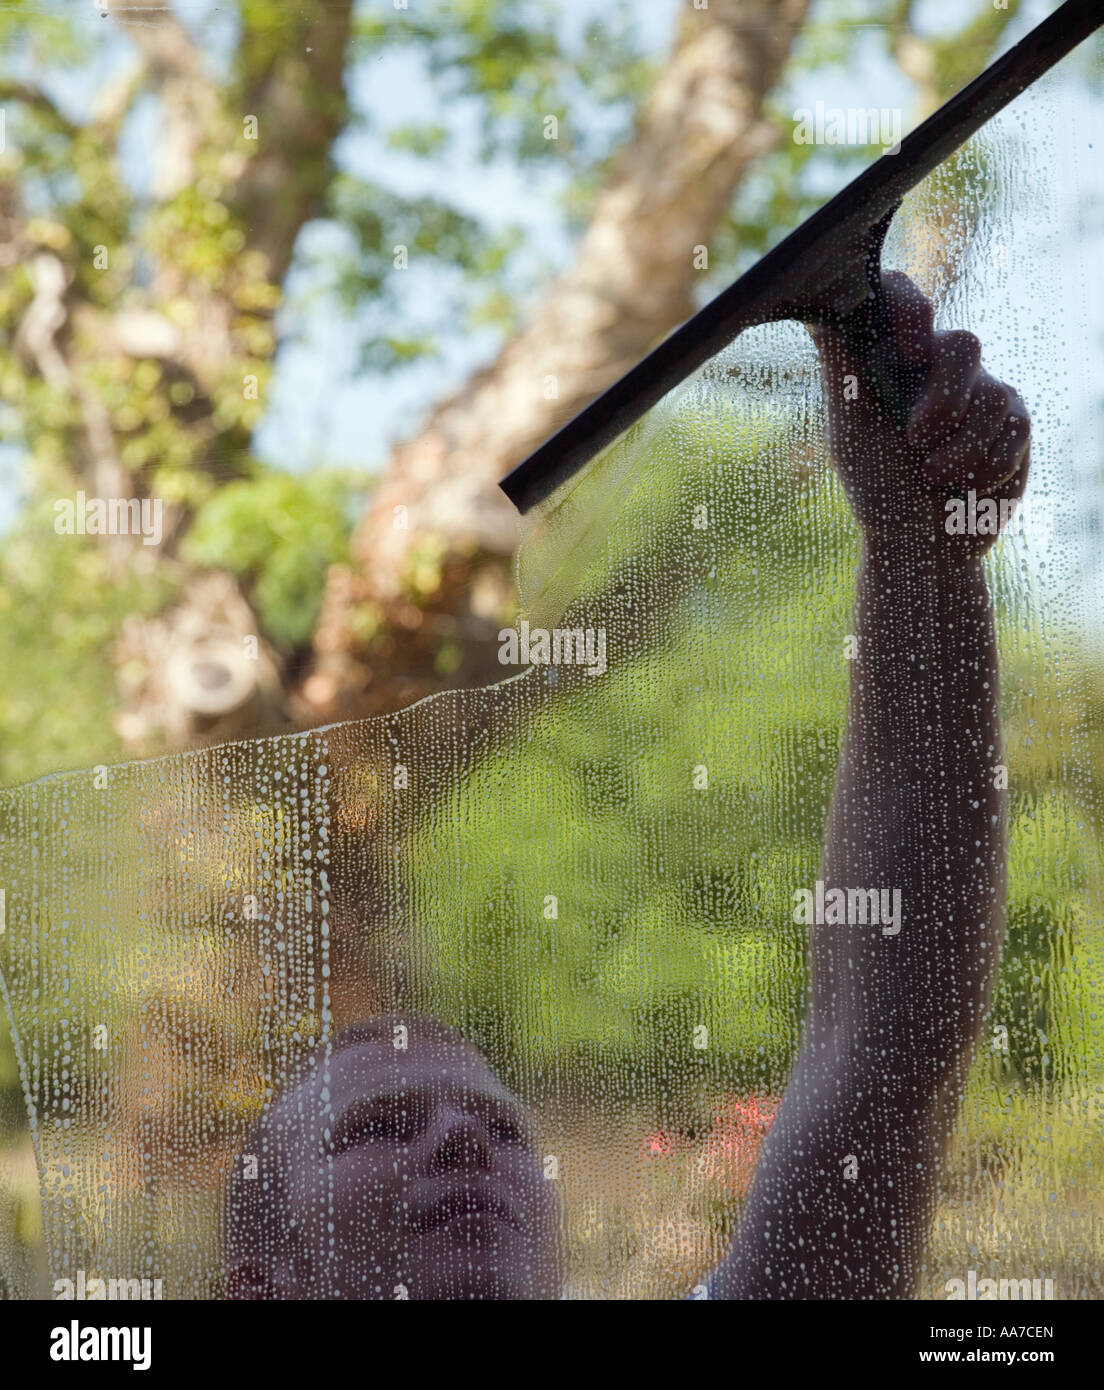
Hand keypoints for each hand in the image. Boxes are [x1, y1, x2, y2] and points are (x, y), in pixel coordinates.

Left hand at [810, 271, 1030, 558]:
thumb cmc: (878, 487)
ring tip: (932, 478)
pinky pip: (1014, 425)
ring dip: (960, 448)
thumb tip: (830, 312)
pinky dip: (987, 463)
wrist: (921, 543)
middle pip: (962, 344)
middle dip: (944, 399)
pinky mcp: (1013, 420)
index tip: (908, 355)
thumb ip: (845, 369)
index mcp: (891, 355)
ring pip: (991, 393)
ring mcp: (980, 390)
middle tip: (916, 440)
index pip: (899, 294)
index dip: (909, 307)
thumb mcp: (851, 430)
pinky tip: (968, 486)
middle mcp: (937, 365)